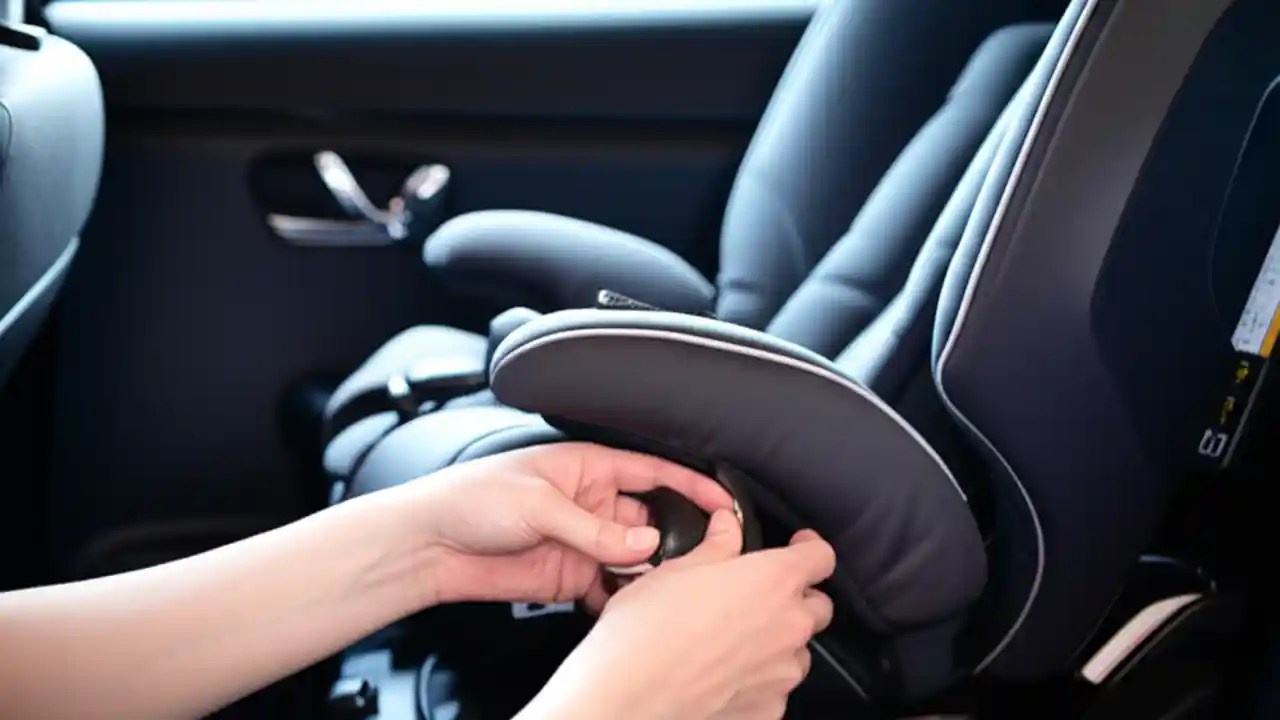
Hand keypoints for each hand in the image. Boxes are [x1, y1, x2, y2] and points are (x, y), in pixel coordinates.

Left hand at [395, 442, 733, 608]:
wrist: (430, 544)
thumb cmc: (474, 498)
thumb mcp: (540, 505)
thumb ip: (595, 530)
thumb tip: (645, 548)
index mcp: (590, 467)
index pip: (654, 472)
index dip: (691, 486)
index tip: (725, 502)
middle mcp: (593, 504)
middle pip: (652, 521)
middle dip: (676, 539)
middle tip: (698, 560)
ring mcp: (583, 541)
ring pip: (635, 560)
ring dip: (650, 574)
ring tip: (665, 587)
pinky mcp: (570, 576)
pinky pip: (610, 590)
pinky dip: (623, 600)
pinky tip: (629, 607)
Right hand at [518, 511, 836, 719]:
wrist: (628, 690)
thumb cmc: (648, 627)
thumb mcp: (678, 568)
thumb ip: (717, 544)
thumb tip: (728, 526)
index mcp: (773, 580)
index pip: (820, 556)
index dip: (810, 546)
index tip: (799, 545)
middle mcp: (789, 626)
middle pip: (818, 607)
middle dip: (796, 598)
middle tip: (758, 595)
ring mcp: (782, 673)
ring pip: (798, 651)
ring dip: (778, 641)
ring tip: (734, 639)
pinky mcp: (769, 708)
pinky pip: (776, 689)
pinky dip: (759, 679)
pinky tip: (725, 673)